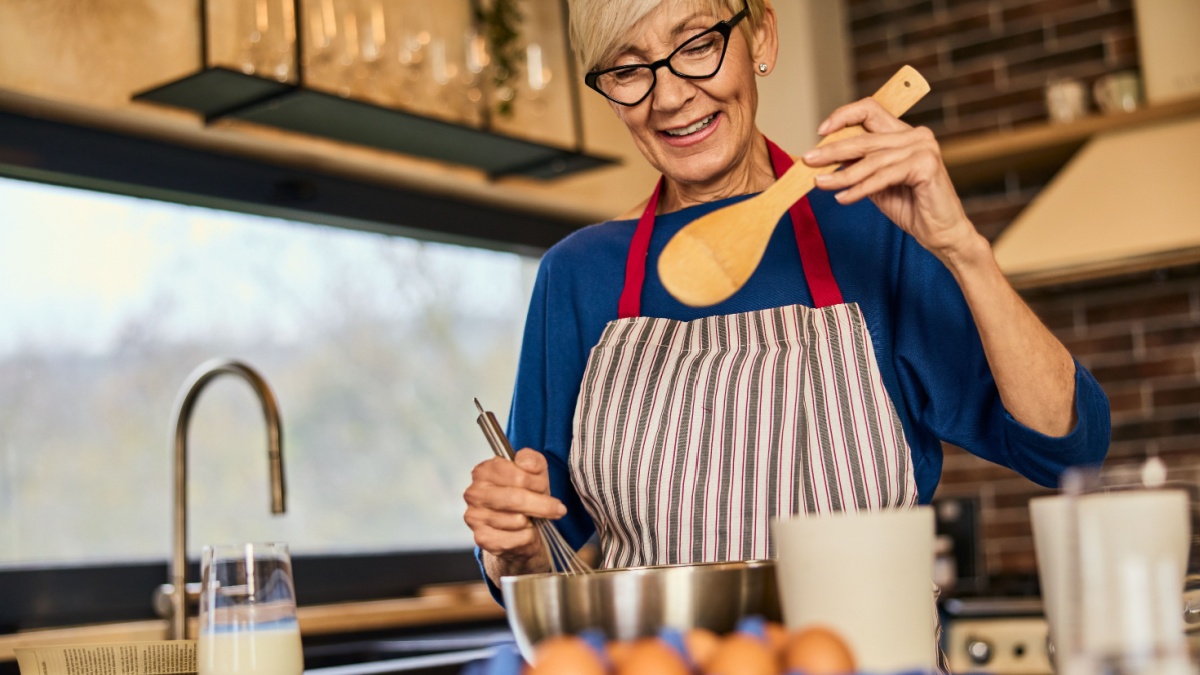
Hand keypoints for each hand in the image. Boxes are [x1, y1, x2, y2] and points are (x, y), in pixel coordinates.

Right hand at [463, 448, 565, 572]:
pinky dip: (527, 538)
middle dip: (542, 506)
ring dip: (532, 522)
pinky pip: (514, 540)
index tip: (545, 488)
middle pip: (516, 499)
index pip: (518, 476)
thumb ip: (532, 461)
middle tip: (558, 509)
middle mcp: (475, 494)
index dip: (537, 484)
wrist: (517, 526)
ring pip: (517, 521)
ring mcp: (476, 517)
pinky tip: (524, 532)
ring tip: (531, 519)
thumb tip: (526, 463)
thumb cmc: (524, 495)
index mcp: (485, 471)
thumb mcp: (534, 472)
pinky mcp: (482, 538)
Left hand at [804, 98, 985, 266]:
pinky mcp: (926, 166)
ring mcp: (923, 148)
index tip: (821, 132)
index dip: (844, 116)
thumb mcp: (876, 182)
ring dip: (842, 174)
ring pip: (871, 160)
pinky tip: (843, 198)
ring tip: (820, 183)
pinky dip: (860, 189)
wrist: (941, 232)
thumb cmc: (910, 206)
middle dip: (832, 150)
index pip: (871, 110)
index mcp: (904, 133)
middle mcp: (916, 135)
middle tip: (808, 160)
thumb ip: (857, 166)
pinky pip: (883, 176)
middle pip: (865, 137)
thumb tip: (823, 157)